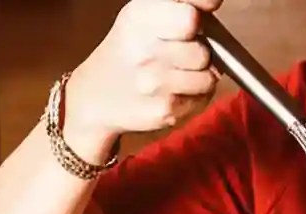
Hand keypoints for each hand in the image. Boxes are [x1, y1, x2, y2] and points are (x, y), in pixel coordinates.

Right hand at [62, 0, 221, 160]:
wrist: (96, 96)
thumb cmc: (129, 50)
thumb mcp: (145, 14)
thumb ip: (183, 2)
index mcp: (139, 18)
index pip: (190, 17)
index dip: (197, 22)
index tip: (191, 25)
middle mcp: (143, 50)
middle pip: (203, 50)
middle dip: (197, 52)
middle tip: (176, 54)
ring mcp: (154, 83)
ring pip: (209, 76)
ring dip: (199, 75)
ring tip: (175, 73)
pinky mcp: (165, 110)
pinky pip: (204, 97)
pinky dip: (195, 95)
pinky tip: (173, 91)